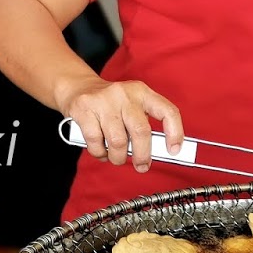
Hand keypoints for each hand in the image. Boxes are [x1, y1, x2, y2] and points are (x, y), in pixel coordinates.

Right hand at [56, 78, 182, 172]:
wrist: (77, 87)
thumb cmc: (110, 103)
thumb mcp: (131, 106)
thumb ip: (143, 124)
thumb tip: (155, 152)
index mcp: (142, 92)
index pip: (167, 111)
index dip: (175, 133)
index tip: (174, 150)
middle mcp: (124, 94)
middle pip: (141, 131)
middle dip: (143, 155)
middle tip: (142, 166)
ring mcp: (103, 100)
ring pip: (118, 141)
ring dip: (118, 157)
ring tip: (116, 157)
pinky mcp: (84, 109)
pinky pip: (96, 142)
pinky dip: (100, 153)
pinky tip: (101, 151)